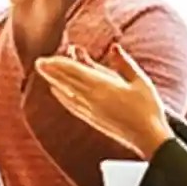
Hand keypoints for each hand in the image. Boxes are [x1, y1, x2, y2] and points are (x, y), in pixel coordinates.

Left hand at [34, 44, 172, 158]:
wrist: (148, 138)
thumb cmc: (148, 109)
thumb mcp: (140, 81)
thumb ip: (124, 64)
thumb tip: (114, 47)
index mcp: (103, 88)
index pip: (76, 72)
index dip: (60, 64)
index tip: (47, 58)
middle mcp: (92, 99)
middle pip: (67, 82)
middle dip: (51, 71)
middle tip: (38, 62)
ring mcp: (90, 111)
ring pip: (67, 93)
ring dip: (54, 81)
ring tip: (43, 72)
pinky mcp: (92, 120)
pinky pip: (72, 105)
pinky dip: (62, 96)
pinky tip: (56, 91)